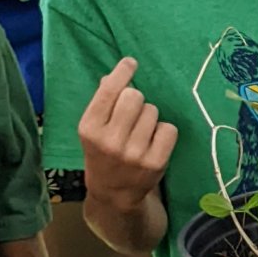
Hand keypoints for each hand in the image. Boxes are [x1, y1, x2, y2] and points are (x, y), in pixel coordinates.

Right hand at [77, 58, 177, 210]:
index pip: (109, 91)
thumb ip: (102, 102)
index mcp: (89, 128)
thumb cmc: (103, 153)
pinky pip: (169, 128)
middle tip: (132, 114)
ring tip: (140, 133)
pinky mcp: (155, 162)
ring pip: (153, 111)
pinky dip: (164, 132)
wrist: (113, 193)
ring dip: (149, 117)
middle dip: (135, 100)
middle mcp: (109, 140)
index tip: (131, 62)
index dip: (122, 73)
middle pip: (134, 97)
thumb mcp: (93, 129)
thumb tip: (115, 75)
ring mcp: (133, 153)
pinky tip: (153, 142)